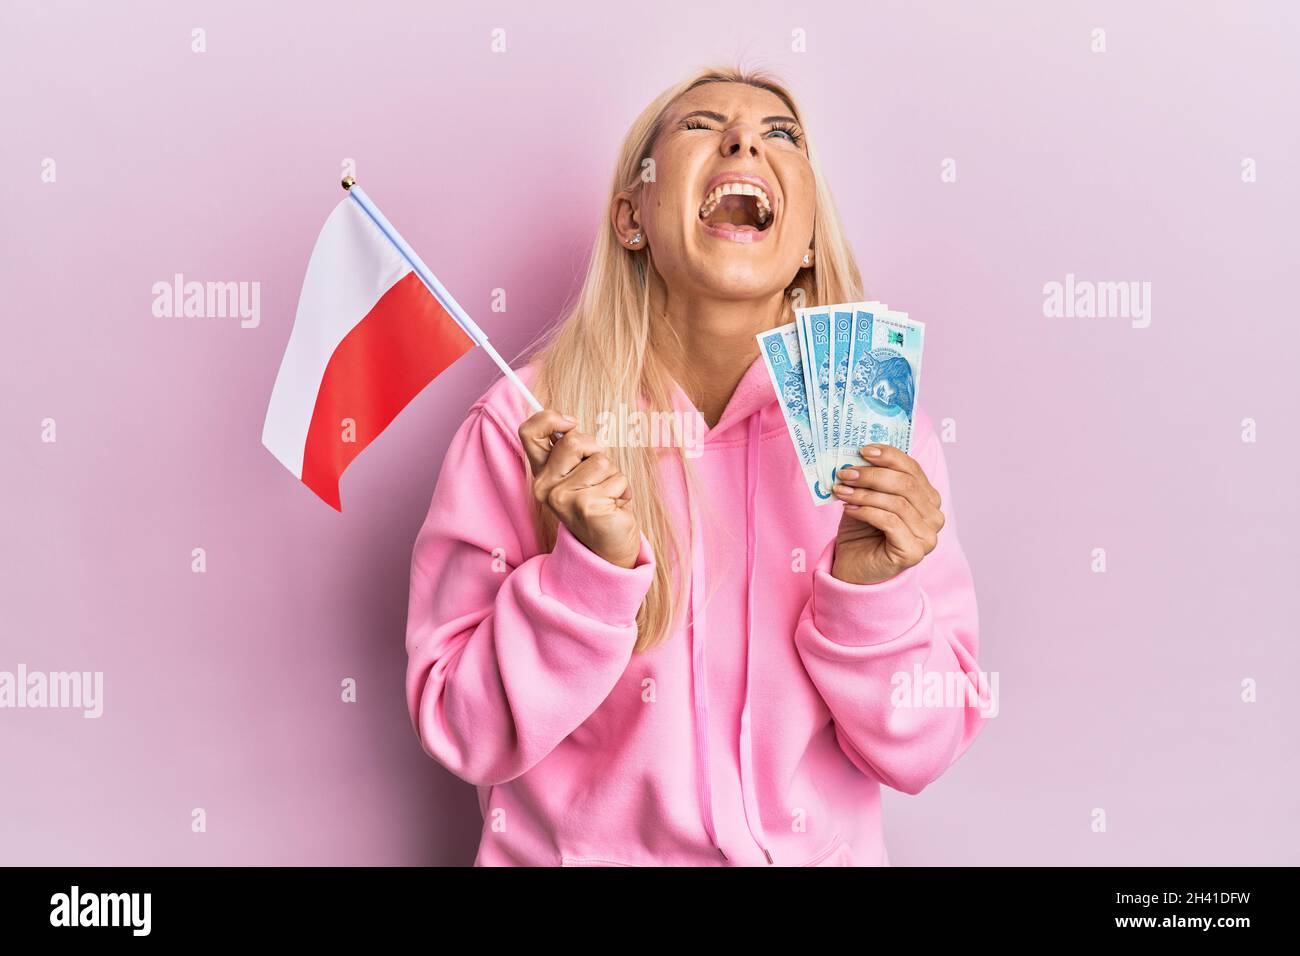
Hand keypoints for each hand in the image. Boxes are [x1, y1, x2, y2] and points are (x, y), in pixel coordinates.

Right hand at [518, 409, 641, 568]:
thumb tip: (569, 423)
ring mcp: (562, 497)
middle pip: (574, 440)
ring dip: (613, 476)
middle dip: (597, 451)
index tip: (570, 423)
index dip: (550, 418)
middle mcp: (545, 485)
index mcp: (541, 473)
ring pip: (601, 461)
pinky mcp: (586, 506)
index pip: (530, 431)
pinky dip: (623, 490)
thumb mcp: (579, 472)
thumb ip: (571, 450)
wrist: (606, 547)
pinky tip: (614, 507)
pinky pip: (617, 479)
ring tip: (607, 495)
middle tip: (599, 475)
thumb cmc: (596, 503)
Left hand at [830, 444, 943, 585]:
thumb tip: (858, 455)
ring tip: (841, 490)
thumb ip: (870, 479)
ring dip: (865, 493)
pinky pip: (890, 522)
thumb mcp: (867, 498)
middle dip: (872, 475)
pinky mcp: (913, 552)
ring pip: (897, 503)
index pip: (913, 469)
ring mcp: (927, 536)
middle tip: (846, 472)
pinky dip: (867, 511)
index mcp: (928, 499)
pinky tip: (849, 508)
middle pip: (906, 484)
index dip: (890, 456)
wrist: (854, 568)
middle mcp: (934, 517)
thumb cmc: (862, 532)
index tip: (863, 450)